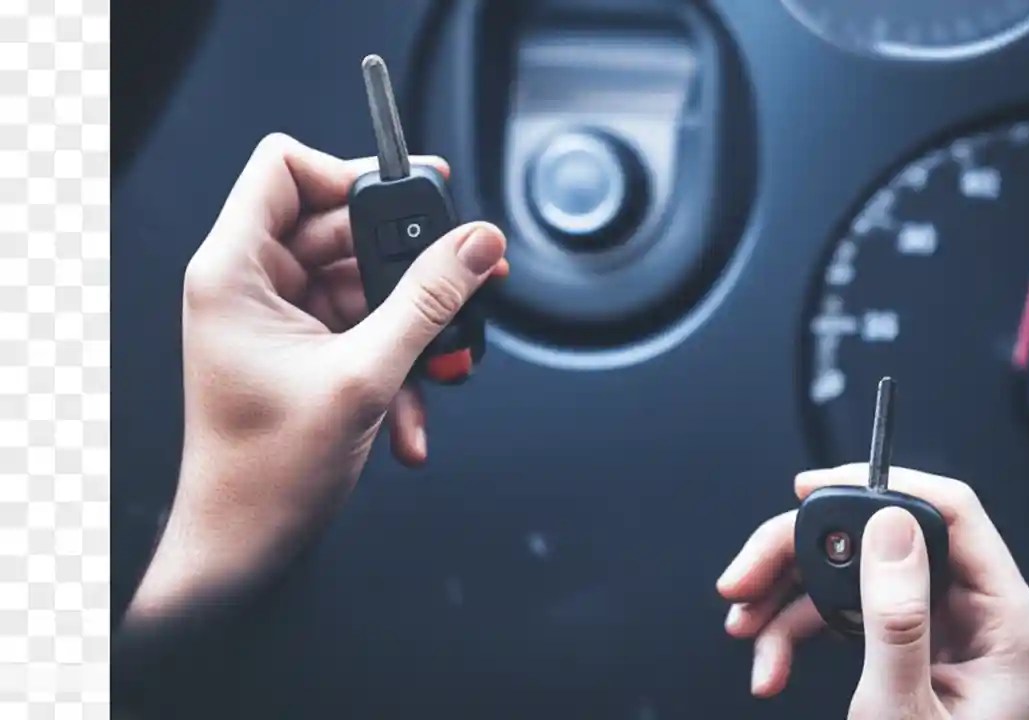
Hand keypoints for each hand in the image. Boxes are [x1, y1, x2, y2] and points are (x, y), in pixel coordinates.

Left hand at [121, 134, 508, 640]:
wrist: (248, 546)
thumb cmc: (265, 473)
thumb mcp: (365, 374)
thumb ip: (428, 301)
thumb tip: (474, 244)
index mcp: (234, 271)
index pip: (285, 168)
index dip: (350, 173)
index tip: (414, 198)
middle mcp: (252, 284)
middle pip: (341, 226)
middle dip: (408, 262)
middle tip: (461, 274)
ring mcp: (279, 318)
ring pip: (363, 282)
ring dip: (411, 324)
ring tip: (442, 360)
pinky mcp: (304, 351)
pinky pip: (366, 327)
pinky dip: (399, 362)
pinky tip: (414, 408)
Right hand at [716, 464, 1028, 718]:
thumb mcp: (905, 712)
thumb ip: (895, 619)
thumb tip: (886, 527)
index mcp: (1005, 620)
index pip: (949, 512)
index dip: (877, 487)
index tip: (810, 489)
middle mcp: (977, 616)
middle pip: (881, 542)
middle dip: (799, 559)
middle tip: (742, 579)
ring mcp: (944, 633)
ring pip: (852, 579)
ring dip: (786, 603)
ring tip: (744, 631)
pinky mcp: (912, 650)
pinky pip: (847, 617)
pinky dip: (799, 634)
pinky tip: (769, 663)